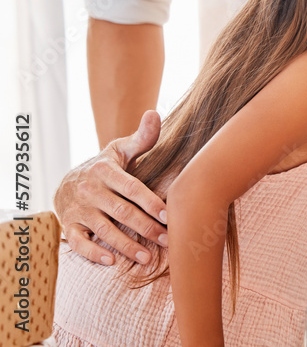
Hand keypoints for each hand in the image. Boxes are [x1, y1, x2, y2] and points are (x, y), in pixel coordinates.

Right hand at [54, 110, 167, 265]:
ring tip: (147, 258)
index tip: (169, 215)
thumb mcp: (120, 150)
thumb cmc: (105, 166)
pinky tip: (111, 261)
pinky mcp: (69, 225)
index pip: (131, 188)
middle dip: (145, 227)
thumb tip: (155, 113)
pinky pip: (78, 242)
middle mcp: (90, 190)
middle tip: (166, 240)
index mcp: (105, 170)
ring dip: (125, 245)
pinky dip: (93, 253)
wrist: (68, 181)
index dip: (150, 202)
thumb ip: (142, 138)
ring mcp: (78, 209)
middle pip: (121, 211)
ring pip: (104, 229)